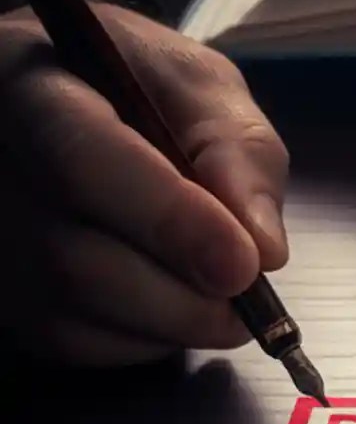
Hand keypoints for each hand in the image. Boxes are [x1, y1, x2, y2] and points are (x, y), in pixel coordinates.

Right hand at [0, 2, 289, 365]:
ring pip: (70, 313)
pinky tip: (176, 299)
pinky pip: (72, 341)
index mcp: (26, 82)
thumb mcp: (203, 86)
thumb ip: (240, 152)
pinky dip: (145, 338)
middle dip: (182, 293)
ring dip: (173, 322)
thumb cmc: (140, 83)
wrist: (76, 97)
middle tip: (251, 296)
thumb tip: (262, 249)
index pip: (82, 157)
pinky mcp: (1, 293)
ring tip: (226, 293)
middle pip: (71, 256)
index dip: (169, 218)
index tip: (243, 264)